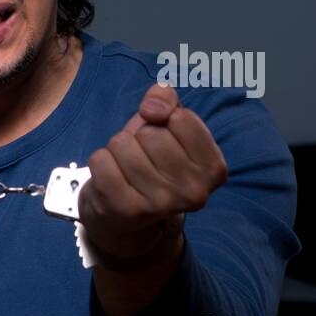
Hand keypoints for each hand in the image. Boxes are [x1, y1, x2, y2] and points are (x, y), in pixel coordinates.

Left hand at [79, 83, 228, 263]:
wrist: (125, 216)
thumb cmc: (150, 161)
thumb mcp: (166, 125)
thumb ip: (166, 99)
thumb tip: (152, 109)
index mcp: (214, 169)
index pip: (180, 118)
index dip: (164, 121)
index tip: (165, 141)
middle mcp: (194, 191)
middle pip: (151, 133)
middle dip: (140, 137)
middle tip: (143, 159)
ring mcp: (161, 203)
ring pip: (123, 144)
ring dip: (118, 150)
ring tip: (126, 168)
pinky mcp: (127, 209)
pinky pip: (101, 159)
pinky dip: (100, 162)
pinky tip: (112, 178)